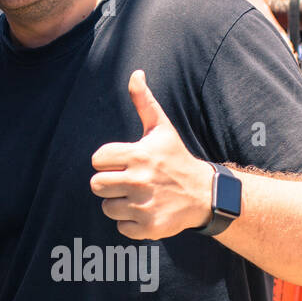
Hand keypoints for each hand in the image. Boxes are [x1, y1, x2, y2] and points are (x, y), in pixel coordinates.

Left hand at [89, 70, 214, 240]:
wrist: (205, 194)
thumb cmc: (176, 158)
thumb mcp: (161, 129)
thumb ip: (144, 102)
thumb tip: (136, 73)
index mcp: (138, 155)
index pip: (97, 160)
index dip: (108, 162)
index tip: (125, 162)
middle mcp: (140, 180)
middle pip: (96, 185)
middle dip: (110, 183)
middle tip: (129, 181)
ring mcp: (145, 205)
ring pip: (107, 207)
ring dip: (120, 204)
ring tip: (139, 196)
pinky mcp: (149, 227)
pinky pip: (120, 227)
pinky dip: (130, 223)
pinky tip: (146, 211)